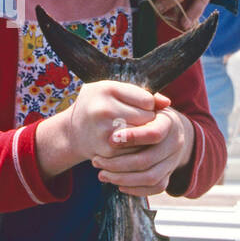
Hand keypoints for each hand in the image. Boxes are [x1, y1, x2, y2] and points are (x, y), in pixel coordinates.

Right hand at [35, 79, 169, 181]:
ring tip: (131, 129)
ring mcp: (105, 132)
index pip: (147, 100)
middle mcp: (104, 110)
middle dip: (148, 120)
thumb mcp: (114, 90)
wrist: (73, 132)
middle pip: (147, 118)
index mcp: (107, 89)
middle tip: (137, 119)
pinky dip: (135, 148)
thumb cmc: (98, 105)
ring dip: (143, 135)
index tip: (142, 106)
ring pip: (143, 136)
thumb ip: (141, 93)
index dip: (149, 105)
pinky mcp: (107, 151)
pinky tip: (126, 142)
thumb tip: (167, 103)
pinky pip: (135, 151)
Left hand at [91, 106, 193, 196]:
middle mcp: (175, 144)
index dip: (133, 137)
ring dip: (122, 178)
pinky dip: (136, 189)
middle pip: (147, 159)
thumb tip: (139, 100)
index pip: (154, 133)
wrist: (171, 131)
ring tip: (101, 174)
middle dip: (118, 163)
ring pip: (149, 177)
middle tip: (96, 161)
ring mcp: (173, 162)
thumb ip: (138, 100)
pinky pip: (155, 188)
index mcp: (170, 123)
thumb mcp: (145, 104)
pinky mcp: (169, 176)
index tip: (111, 139)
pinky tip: (117, 185)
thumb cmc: (150, 113)